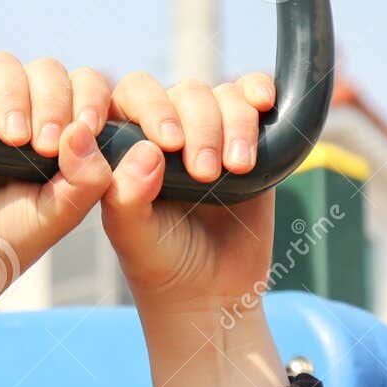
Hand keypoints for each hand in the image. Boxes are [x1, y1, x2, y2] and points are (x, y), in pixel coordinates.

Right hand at [0, 48, 114, 386]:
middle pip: (48, 72)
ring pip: (6, 66)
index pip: (86, 88)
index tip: (88, 128)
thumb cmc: (4, 241)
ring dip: (15, 93)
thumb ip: (88, 179)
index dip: (91, 99)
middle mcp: (23, 109)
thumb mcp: (58, 214)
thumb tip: (85, 129)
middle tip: (43, 146)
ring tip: (11, 137)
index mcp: (61, 131)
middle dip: (54, 101)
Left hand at [98, 73, 288, 386]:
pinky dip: (258, 93)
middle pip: (184, 93)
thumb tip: (146, 150)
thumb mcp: (130, 233)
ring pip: (222, 96)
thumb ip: (123, 192)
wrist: (210, 293)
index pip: (133, 96)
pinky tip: (263, 104)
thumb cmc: (158, 261)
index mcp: (126, 140)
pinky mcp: (248, 140)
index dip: (151, 108)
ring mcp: (209, 130)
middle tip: (204, 173)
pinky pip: (253, 99)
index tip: (167, 143)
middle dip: (199, 126)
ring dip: (233, 124)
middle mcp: (166, 127)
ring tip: (235, 168)